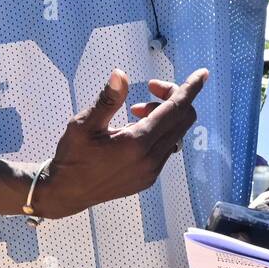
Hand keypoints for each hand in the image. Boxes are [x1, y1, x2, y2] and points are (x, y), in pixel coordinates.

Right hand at [33, 67, 207, 219]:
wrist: (66, 193)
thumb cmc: (72, 157)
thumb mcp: (84, 125)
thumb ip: (107, 100)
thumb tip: (121, 74)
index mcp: (138, 143)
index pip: (176, 109)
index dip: (190, 89)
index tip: (202, 74)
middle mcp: (151, 159)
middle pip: (183, 119)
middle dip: (173, 97)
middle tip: (150, 88)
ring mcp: (152, 171)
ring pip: (176, 134)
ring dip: (166, 115)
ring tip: (136, 110)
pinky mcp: (148, 178)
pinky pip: (167, 148)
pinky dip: (160, 132)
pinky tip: (136, 128)